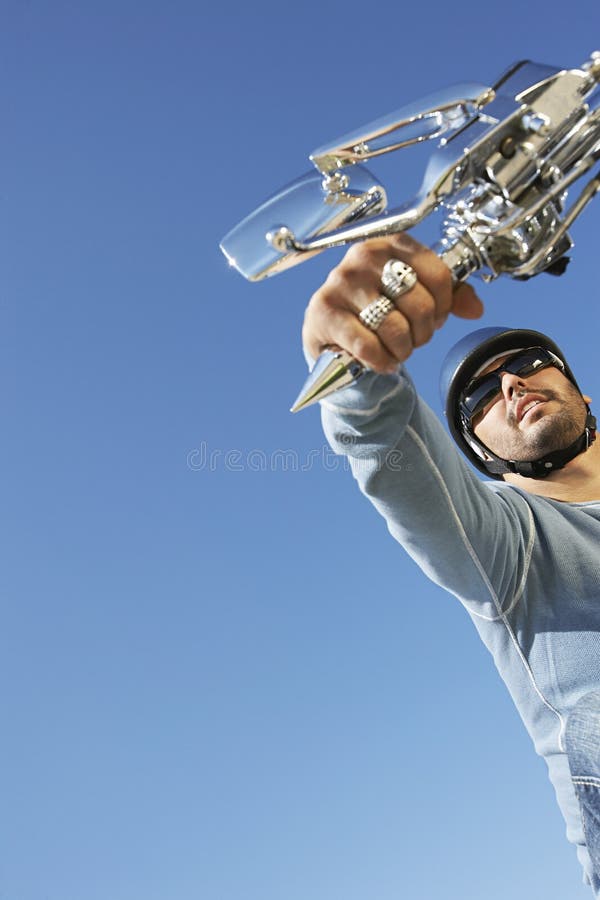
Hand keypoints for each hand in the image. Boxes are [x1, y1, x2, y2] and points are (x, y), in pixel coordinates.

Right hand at [302, 235, 483, 372]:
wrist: (334, 336)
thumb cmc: (376, 310)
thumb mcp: (415, 295)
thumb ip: (450, 296)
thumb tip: (475, 308)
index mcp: (392, 243)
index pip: (439, 275)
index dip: (444, 307)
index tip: (435, 318)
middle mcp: (364, 256)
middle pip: (420, 304)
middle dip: (423, 333)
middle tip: (413, 339)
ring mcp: (341, 282)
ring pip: (395, 327)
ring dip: (402, 349)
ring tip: (395, 350)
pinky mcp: (324, 312)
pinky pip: (367, 345)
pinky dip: (379, 360)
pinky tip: (379, 360)